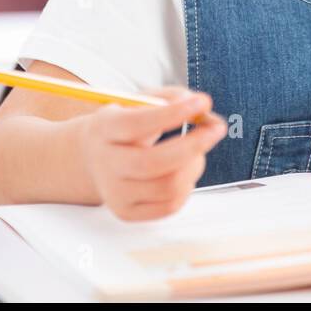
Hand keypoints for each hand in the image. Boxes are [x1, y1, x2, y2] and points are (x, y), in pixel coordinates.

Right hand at [75, 85, 227, 220]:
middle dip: (194, 144)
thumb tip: (202, 108)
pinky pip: (170, 205)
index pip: (137, 124)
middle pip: (153, 162)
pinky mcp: (127, 213)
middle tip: (216, 128)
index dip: (173, 114)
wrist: (93, 159)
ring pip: (168, 187)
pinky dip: (188, 185)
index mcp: (104, 129)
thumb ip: (170, 98)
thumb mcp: (139, 102)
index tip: (202, 102)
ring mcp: (115, 193)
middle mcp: (106, 164)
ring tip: (197, 152)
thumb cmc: (126, 126)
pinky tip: (185, 170)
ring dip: (194, 165)